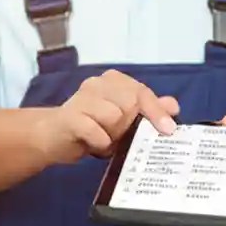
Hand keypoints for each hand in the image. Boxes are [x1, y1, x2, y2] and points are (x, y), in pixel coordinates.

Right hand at [41, 69, 179, 163]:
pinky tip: (93, 145)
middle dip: (128, 126)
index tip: (169, 129)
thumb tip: (173, 105)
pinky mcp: (69, 117)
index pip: (142, 91)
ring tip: (103, 140)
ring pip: (114, 116)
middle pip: (130, 104)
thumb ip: (147, 110)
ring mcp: (82, 98)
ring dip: (113, 136)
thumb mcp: (123, 120)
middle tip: (117, 136)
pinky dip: (99, 142)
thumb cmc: (91, 127)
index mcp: (113, 80)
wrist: (52, 137)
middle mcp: (97, 84)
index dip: (156, 111)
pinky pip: (96, 131)